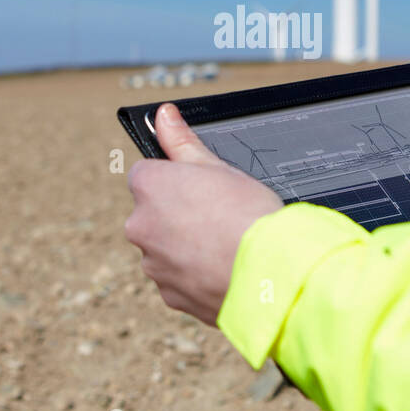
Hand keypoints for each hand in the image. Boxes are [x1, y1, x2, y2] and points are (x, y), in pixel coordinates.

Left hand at [124, 103, 283, 324]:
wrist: (269, 272)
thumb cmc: (247, 214)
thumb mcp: (216, 165)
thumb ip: (181, 141)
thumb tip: (164, 115)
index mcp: (149, 187)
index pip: (148, 175)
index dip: (176, 181)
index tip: (199, 188)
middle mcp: (140, 226)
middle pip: (153, 214)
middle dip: (178, 215)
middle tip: (217, 216)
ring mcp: (153, 264)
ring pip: (166, 249)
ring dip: (186, 246)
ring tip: (225, 244)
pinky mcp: (170, 295)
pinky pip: (178, 279)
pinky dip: (196, 274)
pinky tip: (223, 268)